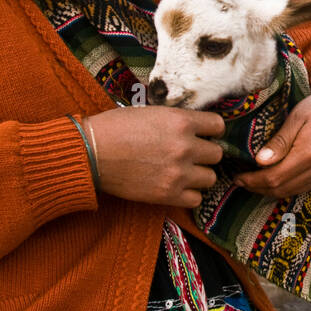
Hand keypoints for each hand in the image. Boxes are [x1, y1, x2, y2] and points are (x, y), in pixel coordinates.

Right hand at [82, 106, 224, 207]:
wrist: (92, 153)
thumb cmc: (115, 128)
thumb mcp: (151, 112)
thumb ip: (177, 120)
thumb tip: (195, 127)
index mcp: (181, 121)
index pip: (218, 126)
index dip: (211, 131)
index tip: (204, 134)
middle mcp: (185, 146)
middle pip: (217, 154)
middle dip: (204, 154)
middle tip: (189, 155)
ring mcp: (178, 172)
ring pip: (210, 177)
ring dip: (198, 175)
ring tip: (181, 171)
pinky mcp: (168, 194)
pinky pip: (196, 198)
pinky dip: (188, 194)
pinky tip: (175, 186)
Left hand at [233, 78, 310, 199]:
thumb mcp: (297, 117)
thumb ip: (280, 141)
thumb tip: (261, 162)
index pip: (275, 177)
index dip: (253, 181)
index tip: (237, 176)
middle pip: (281, 189)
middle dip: (257, 187)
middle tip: (239, 180)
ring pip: (290, 192)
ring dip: (268, 190)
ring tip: (251, 181)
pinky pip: (301, 189)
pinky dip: (283, 187)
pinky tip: (271, 179)